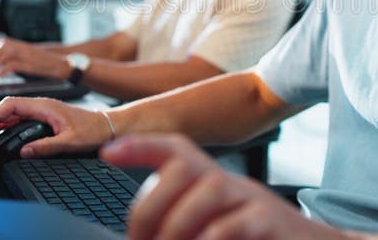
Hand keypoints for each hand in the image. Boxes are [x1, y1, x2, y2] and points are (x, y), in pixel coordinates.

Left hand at [0, 33, 69, 78]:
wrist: (61, 62)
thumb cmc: (41, 62)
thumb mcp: (22, 55)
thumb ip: (7, 56)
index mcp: (13, 43)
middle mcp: (16, 45)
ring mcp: (22, 52)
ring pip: (1, 49)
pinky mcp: (29, 62)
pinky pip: (12, 64)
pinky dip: (3, 70)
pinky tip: (0, 74)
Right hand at [0, 97, 112, 156]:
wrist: (108, 125)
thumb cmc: (94, 129)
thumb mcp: (70, 141)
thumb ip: (46, 146)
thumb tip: (23, 152)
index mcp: (44, 106)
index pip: (9, 106)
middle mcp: (40, 106)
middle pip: (4, 110)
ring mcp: (40, 112)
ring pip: (9, 116)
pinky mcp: (43, 119)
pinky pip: (18, 121)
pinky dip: (4, 129)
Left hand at [101, 134, 348, 239]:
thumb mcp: (216, 230)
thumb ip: (183, 225)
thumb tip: (142, 237)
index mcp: (214, 185)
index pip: (176, 149)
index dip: (141, 147)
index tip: (107, 154)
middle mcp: (233, 185)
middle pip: (183, 166)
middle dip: (149, 206)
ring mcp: (254, 201)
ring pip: (207, 191)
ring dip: (176, 228)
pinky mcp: (270, 224)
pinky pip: (231, 226)